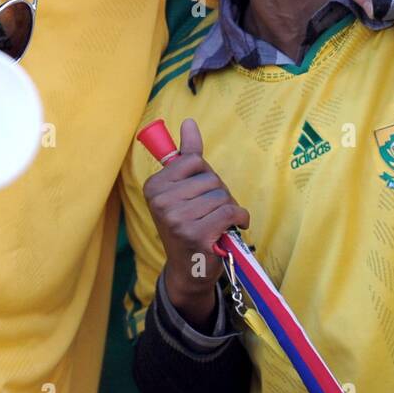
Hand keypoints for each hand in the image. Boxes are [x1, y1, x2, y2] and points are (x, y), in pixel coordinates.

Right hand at [143, 119, 248, 328]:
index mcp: (154, 186)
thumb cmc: (188, 223)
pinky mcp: (196, 235)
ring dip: (229, 208)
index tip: (197, 195)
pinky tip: (234, 227)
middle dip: (218, 193)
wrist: (189, 270)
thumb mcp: (182, 189)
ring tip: (218, 223)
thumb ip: (186, 155)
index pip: (194, 161)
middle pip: (210, 178)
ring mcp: (177, 219)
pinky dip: (239, 218)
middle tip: (209, 213)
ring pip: (221, 195)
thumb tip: (189, 122)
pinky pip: (230, 212)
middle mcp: (161, 202)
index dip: (204, 176)